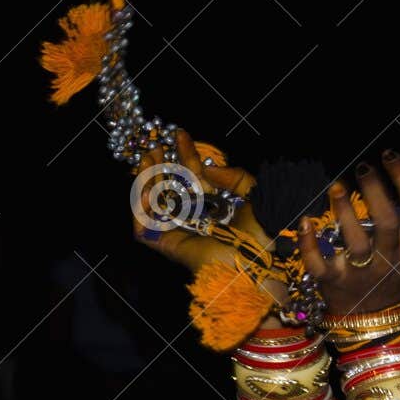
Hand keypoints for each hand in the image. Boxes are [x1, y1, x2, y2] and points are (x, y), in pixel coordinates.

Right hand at [132, 129, 283, 300]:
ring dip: (146, 179)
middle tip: (155, 143)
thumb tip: (210, 168)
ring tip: (146, 157)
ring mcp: (178, 231)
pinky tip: (145, 189)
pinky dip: (140, 207)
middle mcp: (194, 218)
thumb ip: (236, 178)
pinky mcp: (165, 244)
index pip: (195, 176)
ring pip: (153, 203)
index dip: (187, 154)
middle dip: (161, 164)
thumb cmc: (260, 236)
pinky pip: (143, 225)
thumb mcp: (255, 197)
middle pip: (170, 186)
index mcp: (214, 206)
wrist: (254, 264)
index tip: (181, 134)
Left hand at [297, 149, 399, 315]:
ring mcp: (361, 273)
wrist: (372, 319)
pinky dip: (309, 244)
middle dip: (375, 190)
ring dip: (345, 212)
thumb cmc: (395, 275)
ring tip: (338, 186)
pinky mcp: (333, 282)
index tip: (389, 155)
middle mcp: (389, 261)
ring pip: (355, 242)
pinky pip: (319, 265)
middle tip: (364, 166)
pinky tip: (304, 221)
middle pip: (386, 221)